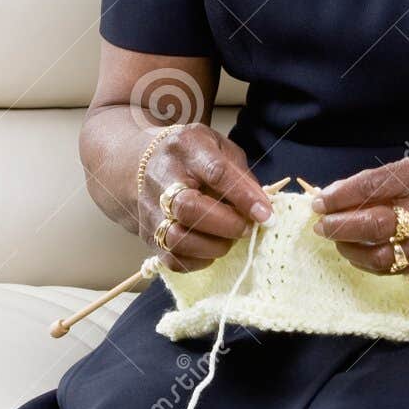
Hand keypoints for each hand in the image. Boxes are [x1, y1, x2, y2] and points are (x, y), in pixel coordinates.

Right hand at [141, 123, 272, 272]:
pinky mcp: (147, 234)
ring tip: (229, 240)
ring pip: (176, 238)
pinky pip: (171, 259)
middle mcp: (163, 177)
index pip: (216, 173)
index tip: (266, 215)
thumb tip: (262, 208)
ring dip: (212, 246)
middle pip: (188, 208)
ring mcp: (150, 208)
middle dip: (226, 225)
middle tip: (247, 229)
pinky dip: (198, 261)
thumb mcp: (220, 148)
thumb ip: (241, 175)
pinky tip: (211, 249)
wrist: (142, 162)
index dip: (243, 196)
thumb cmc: (192, 156)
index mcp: (187, 147)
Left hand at [311, 149, 408, 274]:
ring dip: (351, 251)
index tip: (320, 201)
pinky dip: (372, 263)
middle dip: (337, 227)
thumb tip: (347, 193)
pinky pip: (397, 270)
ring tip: (338, 241)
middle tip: (321, 225)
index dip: (339, 197)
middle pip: (371, 225)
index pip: (371, 188)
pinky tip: (361, 254)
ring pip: (380, 257)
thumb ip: (391, 177)